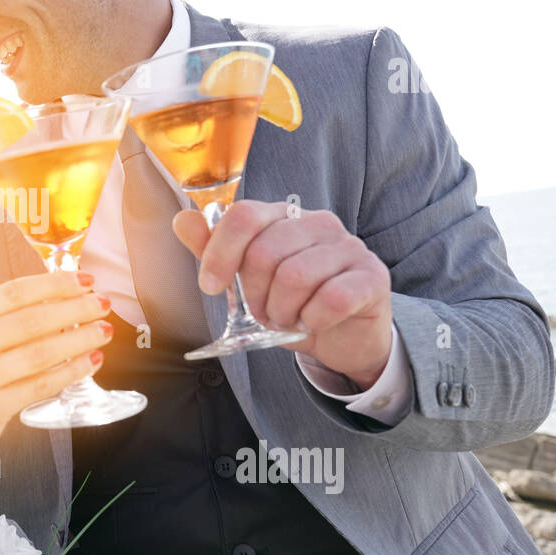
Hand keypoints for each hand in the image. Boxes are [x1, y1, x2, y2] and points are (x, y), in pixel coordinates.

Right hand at [0, 270, 111, 467]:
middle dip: (74, 309)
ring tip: (102, 331)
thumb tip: (58, 298)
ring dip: (78, 339)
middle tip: (101, 304)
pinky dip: (70, 371)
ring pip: (38, 352)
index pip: (11, 293)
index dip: (53, 284)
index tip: (83, 280)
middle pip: (28, 320)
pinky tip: (90, 361)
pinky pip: (39, 384)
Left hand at [173, 201, 392, 389]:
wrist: (343, 338)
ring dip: (282, 311)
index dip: (220, 254)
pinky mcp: (373, 276)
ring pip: (295, 277)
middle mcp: (318, 223)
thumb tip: (182, 220)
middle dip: (254, 295)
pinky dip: (312, 321)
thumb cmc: (292, 304)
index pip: (244, 216)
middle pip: (264, 252)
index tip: (211, 287)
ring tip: (288, 319)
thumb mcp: (246, 282)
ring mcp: (350, 247)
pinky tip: (313, 323)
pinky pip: (331, 299)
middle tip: (264, 312)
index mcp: (284, 217)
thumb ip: (215, 251)